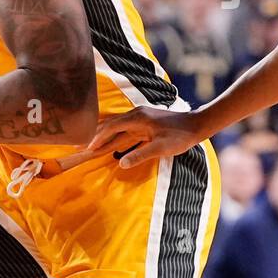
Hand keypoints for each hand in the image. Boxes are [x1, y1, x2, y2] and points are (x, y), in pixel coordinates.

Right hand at [85, 105, 205, 167]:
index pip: (112, 127)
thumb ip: (140, 155)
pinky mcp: (145, 121)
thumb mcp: (161, 148)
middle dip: (96, 135)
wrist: (196, 125)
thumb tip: (120, 164)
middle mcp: (137, 114)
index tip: (87, 148)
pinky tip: (110, 141)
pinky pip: (125, 128)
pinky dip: (115, 135)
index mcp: (138, 118)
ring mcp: (141, 116)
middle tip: (81, 146)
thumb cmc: (180, 137)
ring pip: (117, 126)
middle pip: (111, 124)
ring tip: (91, 144)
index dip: (98, 137)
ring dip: (104, 135)